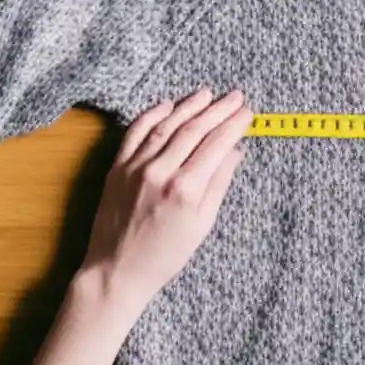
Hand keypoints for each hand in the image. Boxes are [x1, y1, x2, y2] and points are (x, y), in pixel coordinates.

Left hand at [77, 89, 251, 315]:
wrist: (117, 271)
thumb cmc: (165, 256)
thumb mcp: (202, 224)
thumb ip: (219, 183)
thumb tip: (235, 151)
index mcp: (186, 189)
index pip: (216, 144)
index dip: (234, 124)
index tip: (247, 111)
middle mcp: (160, 172)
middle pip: (194, 129)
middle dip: (218, 109)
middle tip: (235, 96)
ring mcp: (135, 167)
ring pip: (166, 125)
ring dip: (188, 106)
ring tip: (207, 94)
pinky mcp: (117, 167)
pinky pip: (136, 132)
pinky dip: (152, 114)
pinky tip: (168, 104)